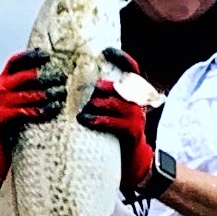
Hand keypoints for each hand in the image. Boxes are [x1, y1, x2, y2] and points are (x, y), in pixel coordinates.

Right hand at [0, 50, 65, 187]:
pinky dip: (41, 110)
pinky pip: (25, 112)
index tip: (48, 56)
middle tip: (62, 78)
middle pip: (23, 77)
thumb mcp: (18, 98)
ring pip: (27, 95)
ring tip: (62, 94)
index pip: (15, 61)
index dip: (30, 56)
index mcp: (2, 79)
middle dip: (45, 76)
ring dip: (47, 94)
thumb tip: (51, 68)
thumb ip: (27, 84)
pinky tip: (54, 109)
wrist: (3, 147)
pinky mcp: (0, 118)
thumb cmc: (17, 120)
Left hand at [78, 48, 154, 197]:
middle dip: (100, 85)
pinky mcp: (133, 133)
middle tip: (79, 86)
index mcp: (133, 94)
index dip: (120, 57)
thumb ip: (103, 98)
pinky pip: (115, 123)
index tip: (105, 50)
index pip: (132, 68)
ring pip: (115, 103)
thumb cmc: (116, 136)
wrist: (135, 165)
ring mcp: (137, 117)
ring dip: (96, 103)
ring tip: (79, 107)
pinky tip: (85, 120)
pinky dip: (99, 120)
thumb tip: (79, 83)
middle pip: (120, 85)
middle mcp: (138, 102)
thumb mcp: (112, 113)